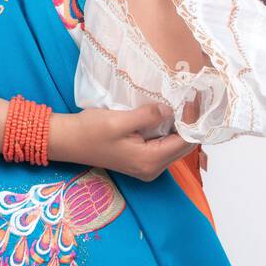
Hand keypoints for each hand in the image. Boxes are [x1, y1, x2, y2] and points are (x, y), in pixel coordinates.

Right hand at [54, 103, 198, 181]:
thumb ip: (148, 116)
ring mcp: (148, 167)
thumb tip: (171, 110)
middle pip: (184, 146)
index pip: (185, 142)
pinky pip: (164, 146)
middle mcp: (153, 169)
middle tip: (192, 97)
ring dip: (180, 126)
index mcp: (150, 161)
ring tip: (183, 102)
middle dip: (190, 124)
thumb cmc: (91, 130)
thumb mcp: (120, 120)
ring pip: (175, 146)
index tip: (196, 99)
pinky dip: (170, 131)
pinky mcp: (142, 161)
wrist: (69, 141)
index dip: (193, 121)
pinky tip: (168, 114)